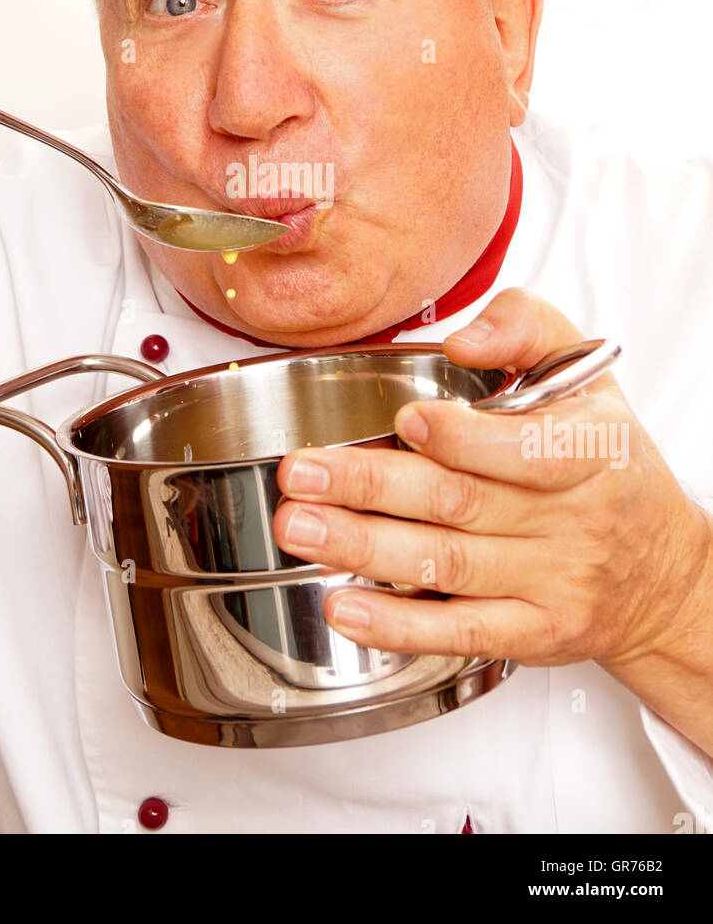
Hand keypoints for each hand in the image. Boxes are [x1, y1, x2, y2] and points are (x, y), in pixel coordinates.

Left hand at [273, 289, 711, 670]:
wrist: (660, 570)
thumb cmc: (607, 461)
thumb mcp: (584, 374)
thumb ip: (525, 329)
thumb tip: (463, 338)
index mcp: (587, 449)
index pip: (529, 450)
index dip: (464, 438)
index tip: (405, 421)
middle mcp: (569, 519)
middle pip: (462, 503)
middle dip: (372, 488)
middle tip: (302, 474)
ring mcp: (550, 582)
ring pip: (449, 565)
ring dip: (364, 549)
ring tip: (300, 527)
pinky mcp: (532, 633)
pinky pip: (463, 632)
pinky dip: (400, 625)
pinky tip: (347, 609)